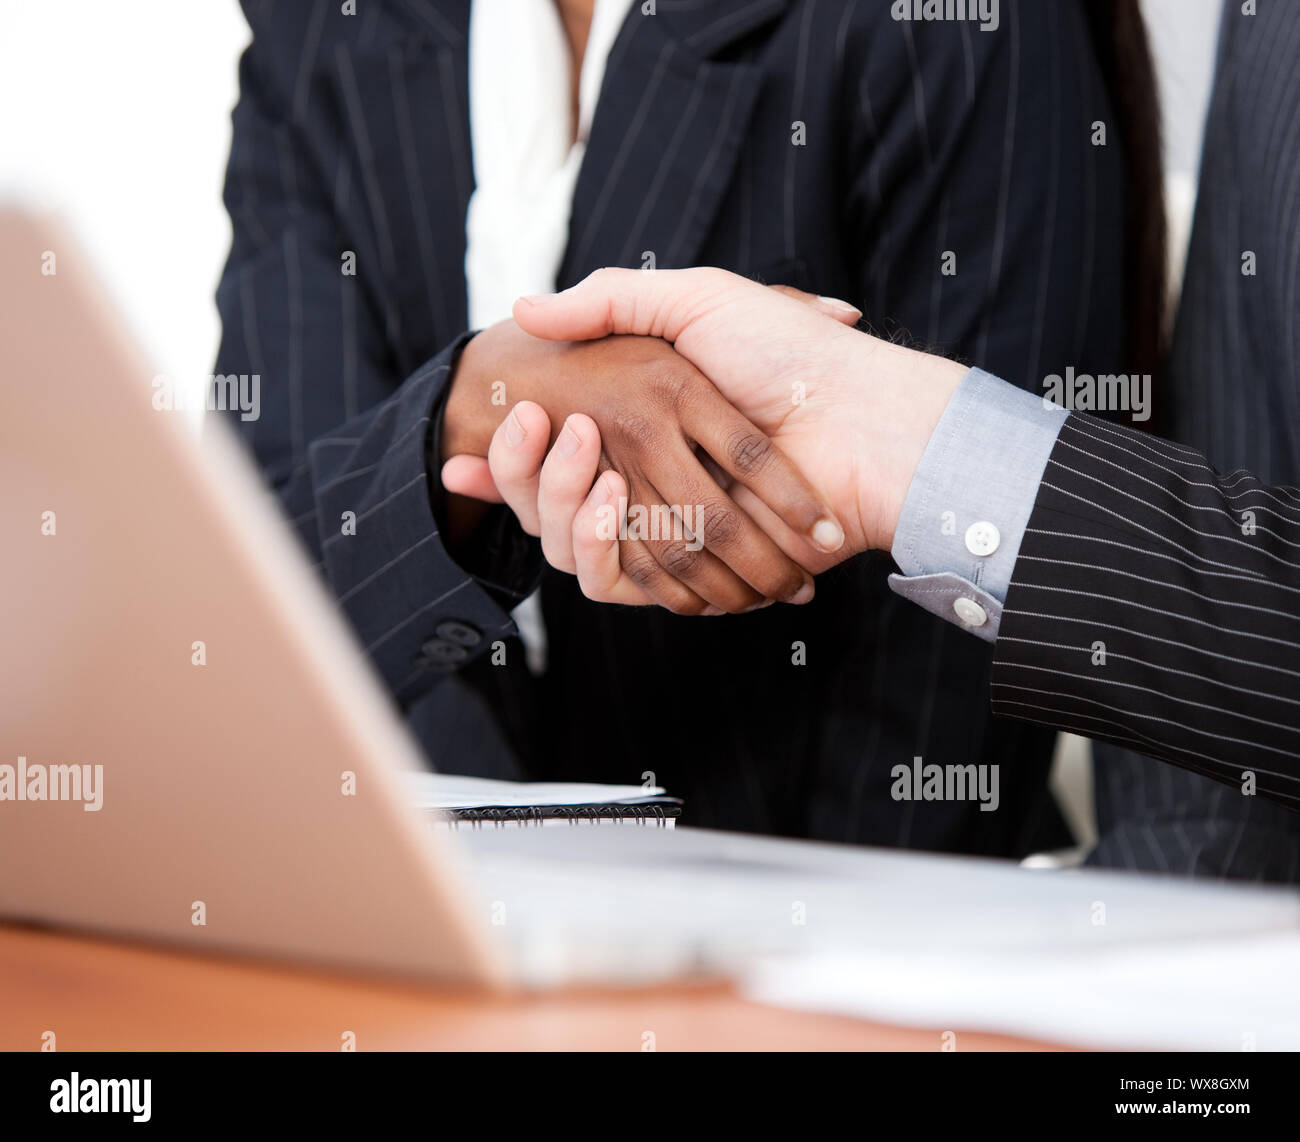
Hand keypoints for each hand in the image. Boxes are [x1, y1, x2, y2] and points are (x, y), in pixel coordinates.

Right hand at [439, 319, 846, 612]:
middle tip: (458, 463)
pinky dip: (598, 548)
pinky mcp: (700, 570)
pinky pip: (626, 575)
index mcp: (649, 430)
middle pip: (556, 500)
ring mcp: (675, 527)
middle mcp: (655, 481)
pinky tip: (592, 500)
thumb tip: (523, 307)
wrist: (863, 420)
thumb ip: (613, 297)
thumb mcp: (695, 300)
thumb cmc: (788, 353)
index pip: (558, 454)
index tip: (458, 454)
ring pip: (578, 540)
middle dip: (515, 482)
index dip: (510, 456)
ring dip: (547, 507)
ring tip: (547, 458)